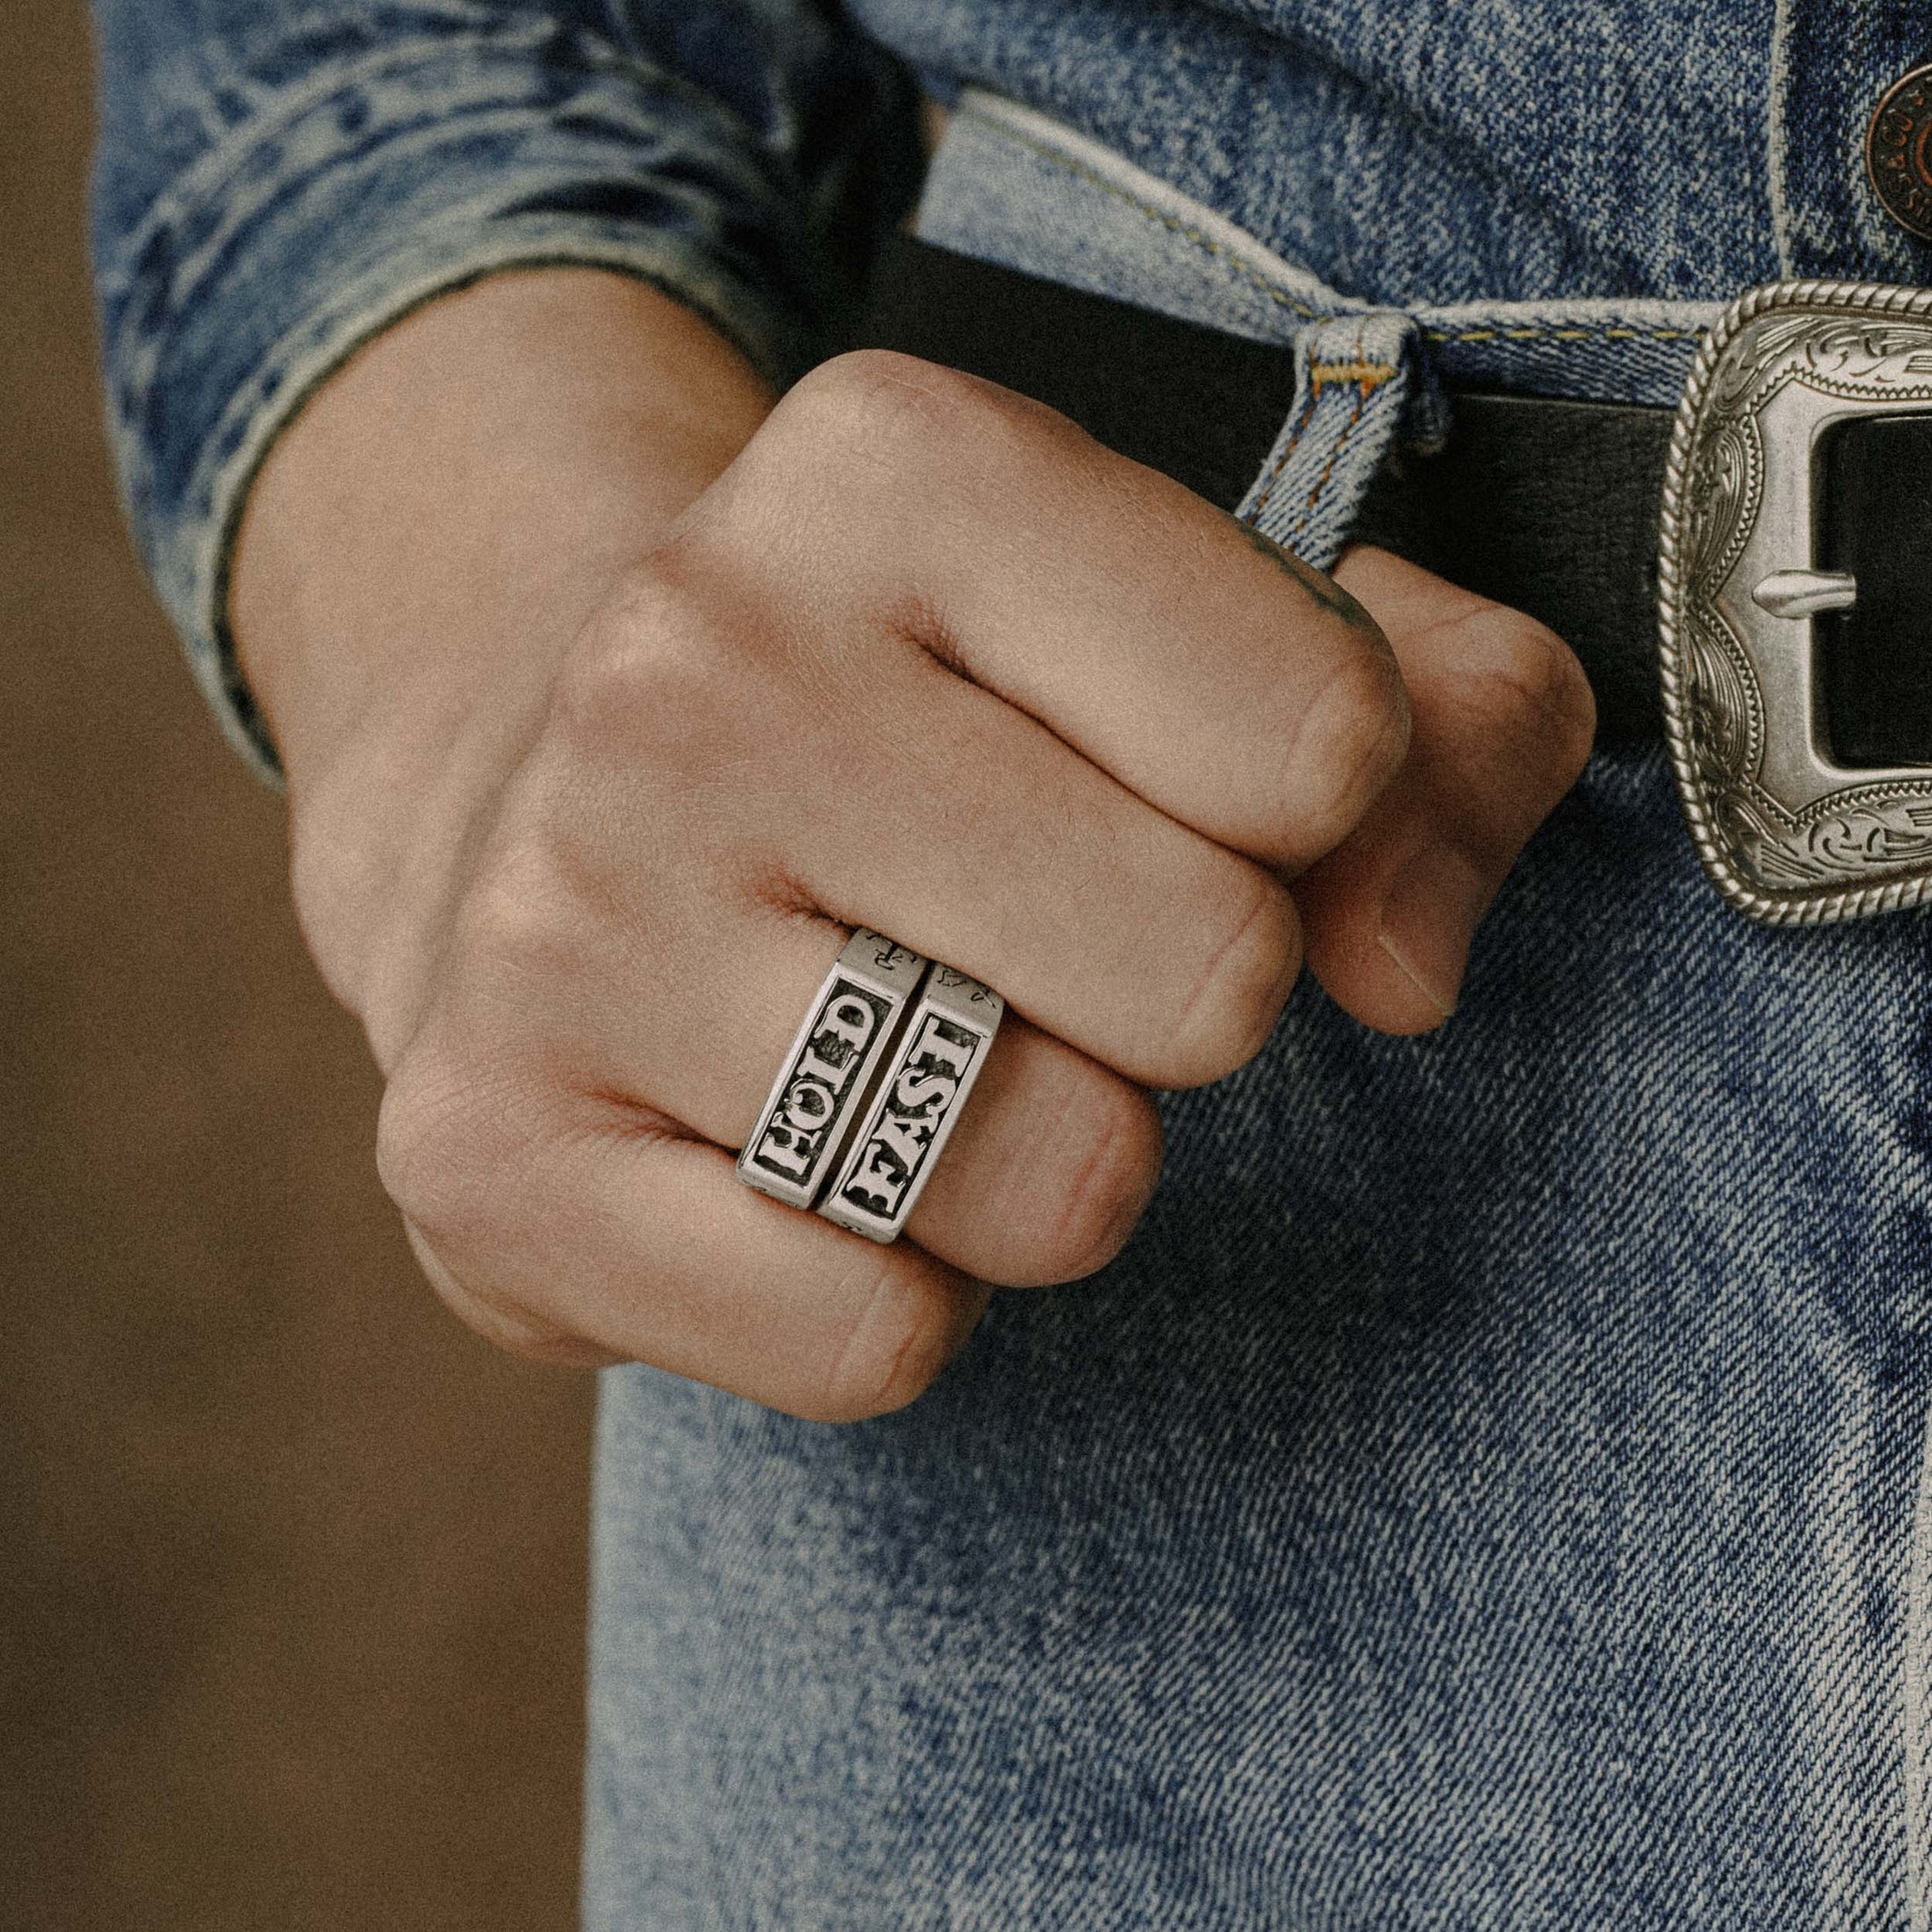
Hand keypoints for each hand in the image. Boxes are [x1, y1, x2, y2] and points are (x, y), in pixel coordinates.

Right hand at [234, 272, 1591, 1419]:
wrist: (537, 806)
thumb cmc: (934, 726)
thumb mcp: (1206, 629)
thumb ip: (1444, 729)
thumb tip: (1406, 964)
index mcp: (893, 468)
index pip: (1322, 737)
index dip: (1317, 808)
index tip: (1193, 792)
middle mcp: (694, 665)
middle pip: (1207, 974)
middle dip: (1182, 993)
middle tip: (1041, 935)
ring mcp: (563, 916)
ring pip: (1054, 1185)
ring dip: (1051, 1157)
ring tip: (922, 1047)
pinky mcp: (488, 1154)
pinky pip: (875, 1338)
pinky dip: (899, 1294)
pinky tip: (796, 1163)